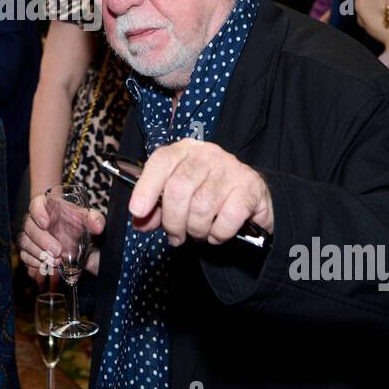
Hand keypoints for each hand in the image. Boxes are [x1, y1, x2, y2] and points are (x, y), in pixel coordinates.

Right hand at [19, 189, 104, 278]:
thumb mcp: (87, 218)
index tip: (46, 223)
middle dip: (42, 240)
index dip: (38, 213)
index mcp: (46, 206)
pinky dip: (34, 262)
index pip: (36, 204)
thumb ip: (94, 219)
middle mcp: (35, 219)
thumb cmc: (77, 222)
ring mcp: (30, 235)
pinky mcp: (29, 249)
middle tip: (57, 251)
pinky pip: (25, 256)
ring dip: (39, 254)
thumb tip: (97, 226)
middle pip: (29, 226)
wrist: (75, 236)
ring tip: (55, 262)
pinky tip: (46, 266)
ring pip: (25, 242)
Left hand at [128, 139, 272, 246]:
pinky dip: (218, 233)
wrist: (250, 199)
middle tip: (176, 237)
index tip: (138, 211)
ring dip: (196, 229)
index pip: (161, 161)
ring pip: (202, 206)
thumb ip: (156, 208)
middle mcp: (208, 154)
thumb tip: (140, 222)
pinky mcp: (251, 187)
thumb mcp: (178, 198)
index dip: (146, 187)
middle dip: (173, 221)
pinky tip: (217, 232)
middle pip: (179, 187)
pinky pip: (227, 218)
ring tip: (198, 233)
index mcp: (184, 151)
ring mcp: (231, 168)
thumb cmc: (208, 195)